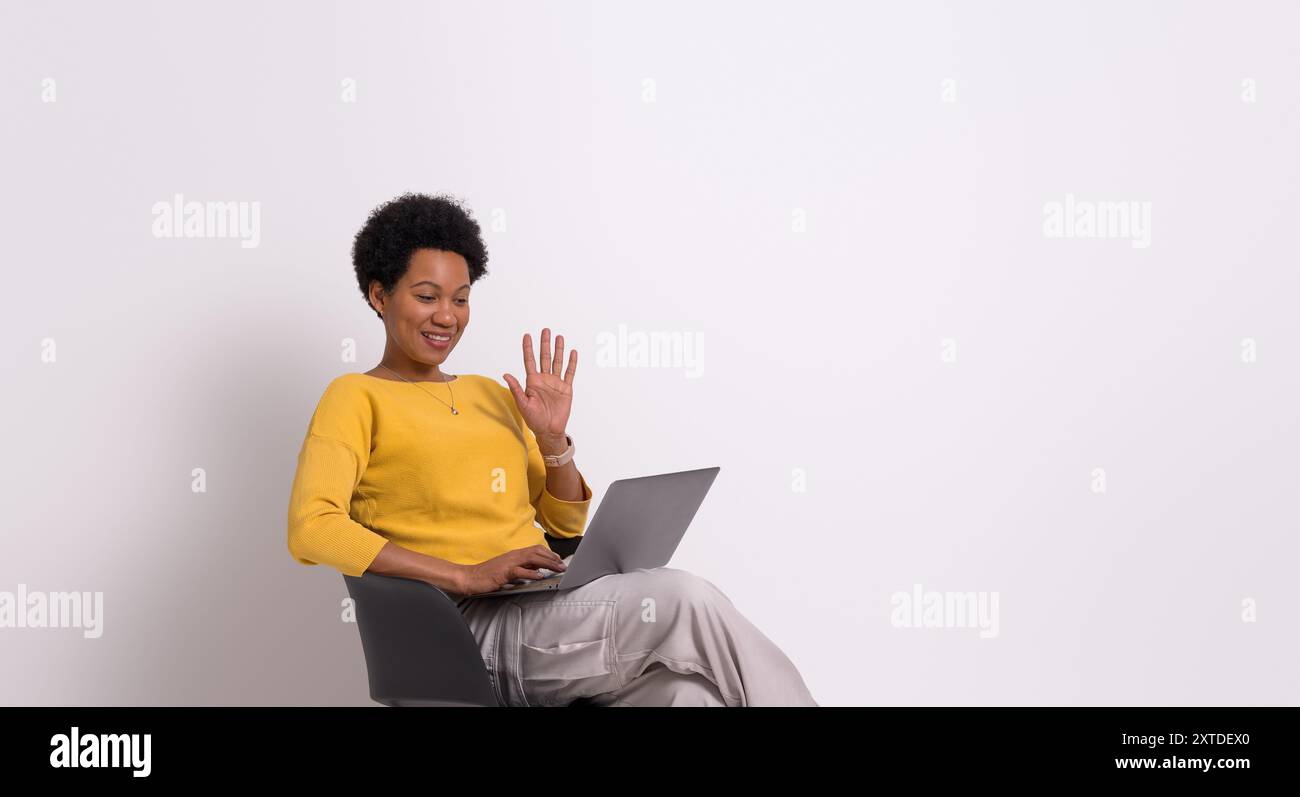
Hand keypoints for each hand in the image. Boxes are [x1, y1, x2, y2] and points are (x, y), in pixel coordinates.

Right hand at [456, 545, 568, 595]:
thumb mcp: (508, 569)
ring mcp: (509, 563)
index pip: (536, 549)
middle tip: (563, 565)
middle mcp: (513, 556)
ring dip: (547, 563)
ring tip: (557, 569)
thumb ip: (522, 567)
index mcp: (515, 554)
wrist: (470, 577)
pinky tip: (540, 576)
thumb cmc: (488, 575)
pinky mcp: (504, 572)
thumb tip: (537, 569)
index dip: (549, 554)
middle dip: (552, 558)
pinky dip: (531, 573)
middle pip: (537, 552)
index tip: (559, 560)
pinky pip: (520, 571)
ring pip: (532, 559)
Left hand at [503, 327, 576, 445]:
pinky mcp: (566, 388)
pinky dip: (571, 363)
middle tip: (545, 330)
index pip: (530, 360)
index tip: (527, 336)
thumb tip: (505, 374)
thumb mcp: (523, 404)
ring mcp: (556, 383)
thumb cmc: (534, 419)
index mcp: (532, 381)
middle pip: (544, 357)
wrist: (549, 430)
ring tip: (559, 337)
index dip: (528, 348)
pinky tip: (572, 353)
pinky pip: (569, 373)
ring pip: (557, 362)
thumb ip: (516, 388)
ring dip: (558, 350)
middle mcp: (544, 379)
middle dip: (544, 344)